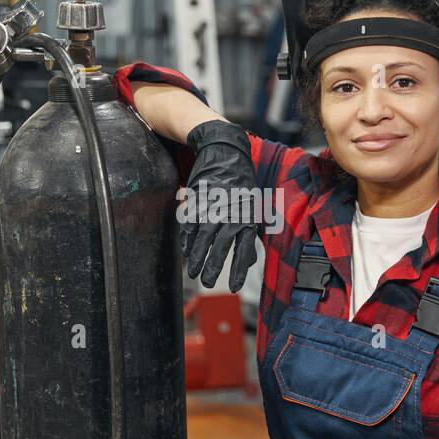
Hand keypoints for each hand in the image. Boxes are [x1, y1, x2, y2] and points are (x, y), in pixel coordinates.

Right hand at [182, 120, 258, 290]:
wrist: (223, 151)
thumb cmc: (240, 181)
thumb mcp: (252, 205)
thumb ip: (249, 232)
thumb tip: (251, 259)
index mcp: (248, 217)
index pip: (244, 250)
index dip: (238, 270)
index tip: (234, 287)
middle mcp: (231, 215)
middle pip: (221, 248)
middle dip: (213, 268)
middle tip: (207, 283)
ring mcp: (213, 208)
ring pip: (203, 240)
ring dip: (198, 259)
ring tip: (194, 273)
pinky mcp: (198, 201)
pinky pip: (192, 226)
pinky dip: (188, 241)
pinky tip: (187, 253)